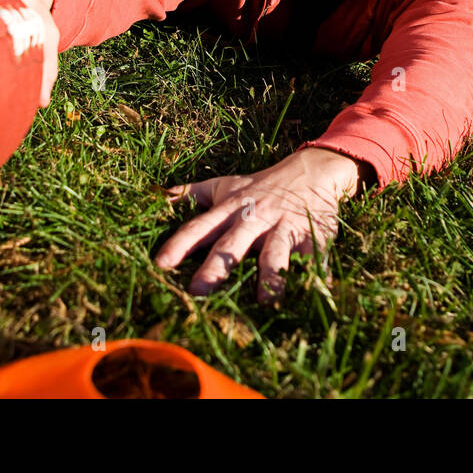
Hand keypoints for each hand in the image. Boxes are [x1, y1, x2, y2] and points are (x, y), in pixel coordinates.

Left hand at [155, 148, 364, 303]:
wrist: (312, 171)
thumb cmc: (260, 185)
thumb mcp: (225, 185)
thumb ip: (191, 193)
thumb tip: (156, 196)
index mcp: (230, 208)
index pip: (199, 227)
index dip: (179, 244)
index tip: (159, 264)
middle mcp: (254, 218)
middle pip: (232, 244)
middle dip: (216, 266)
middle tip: (198, 290)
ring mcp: (284, 228)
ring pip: (275, 253)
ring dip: (270, 277)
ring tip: (264, 302)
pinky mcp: (314, 237)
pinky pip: (314, 258)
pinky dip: (315, 274)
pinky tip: (315, 292)